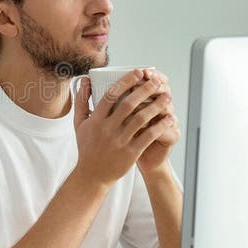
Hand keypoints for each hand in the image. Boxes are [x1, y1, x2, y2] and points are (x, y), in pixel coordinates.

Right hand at [74, 70, 176, 188]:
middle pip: (129, 104)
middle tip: (157, 81)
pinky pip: (148, 136)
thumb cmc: (87, 147)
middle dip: (145, 90)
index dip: (126, 81)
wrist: (92, 175)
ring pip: (141, 119)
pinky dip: (160, 126)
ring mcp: (119, 141)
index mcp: (96, 119)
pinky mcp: (130, 153)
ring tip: (167, 97)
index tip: (138, 72)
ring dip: (156, 106)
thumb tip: (85, 79)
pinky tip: (169, 118)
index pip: (111, 95)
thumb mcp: (79, 123)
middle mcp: (107, 129)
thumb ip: (81, 100)